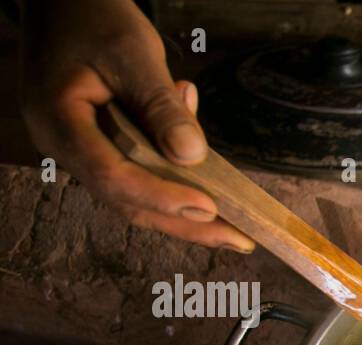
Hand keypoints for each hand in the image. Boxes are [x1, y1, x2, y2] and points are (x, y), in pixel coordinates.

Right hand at [19, 0, 254, 251]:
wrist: (64, 4)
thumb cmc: (94, 18)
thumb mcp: (133, 53)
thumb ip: (160, 105)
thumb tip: (191, 155)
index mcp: (58, 121)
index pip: (112, 176)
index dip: (162, 197)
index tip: (209, 208)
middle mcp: (61, 145)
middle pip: (125, 199)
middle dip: (184, 222)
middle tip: (239, 239)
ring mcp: (77, 151)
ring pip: (133, 196)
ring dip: (184, 212)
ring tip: (234, 229)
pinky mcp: (97, 149)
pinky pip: (136, 177)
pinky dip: (174, 185)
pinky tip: (212, 190)